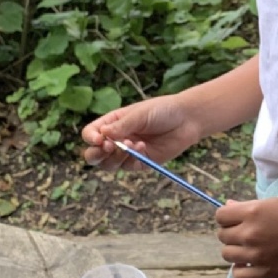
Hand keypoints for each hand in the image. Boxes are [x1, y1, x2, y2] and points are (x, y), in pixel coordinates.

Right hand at [80, 95, 202, 170]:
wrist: (187, 120)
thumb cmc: (162, 111)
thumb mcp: (140, 114)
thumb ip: (121, 126)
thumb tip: (102, 135)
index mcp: (112, 123)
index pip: (91, 134)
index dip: (91, 138)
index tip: (100, 139)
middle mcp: (116, 139)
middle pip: (93, 155)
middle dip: (96, 154)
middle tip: (108, 147)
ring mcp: (127, 153)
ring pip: (108, 165)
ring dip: (116, 157)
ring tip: (131, 144)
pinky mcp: (140, 163)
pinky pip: (128, 167)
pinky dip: (132, 159)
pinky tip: (143, 147)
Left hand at [216, 198, 277, 277]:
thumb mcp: (273, 203)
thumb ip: (248, 206)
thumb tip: (228, 206)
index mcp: (252, 213)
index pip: (220, 216)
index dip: (227, 216)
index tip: (236, 219)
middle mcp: (250, 234)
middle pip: (222, 235)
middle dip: (231, 232)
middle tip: (245, 233)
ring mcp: (256, 255)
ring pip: (227, 254)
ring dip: (234, 250)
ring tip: (248, 248)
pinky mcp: (265, 273)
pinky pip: (238, 275)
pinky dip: (240, 269)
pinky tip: (249, 263)